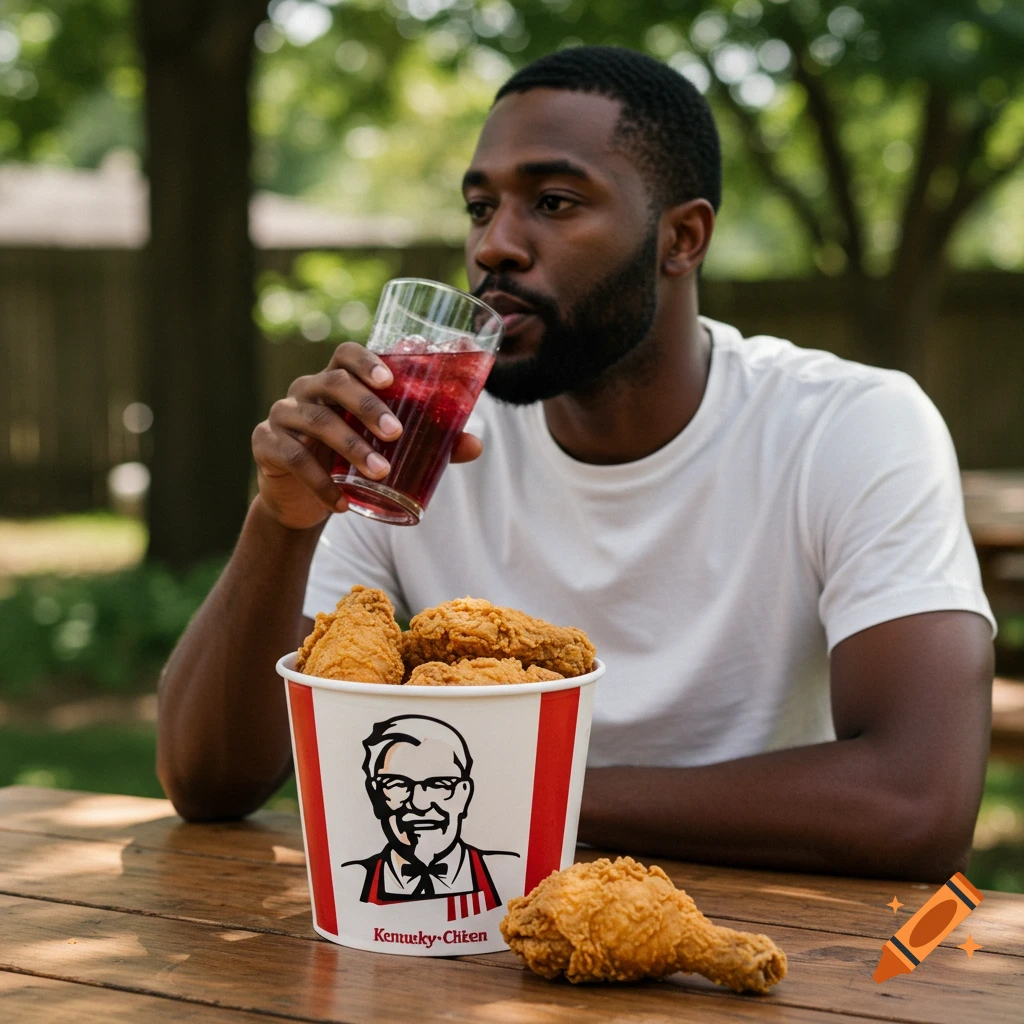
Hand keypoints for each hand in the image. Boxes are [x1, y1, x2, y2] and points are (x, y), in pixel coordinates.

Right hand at [252, 342, 482, 529]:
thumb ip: (429, 444)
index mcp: (336, 381)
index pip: (346, 354)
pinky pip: (294, 459)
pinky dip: (321, 483)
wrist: (303, 501)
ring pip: (316, 421)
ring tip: (380, 474)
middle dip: (367, 406)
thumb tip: (475, 445)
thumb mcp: (385, 450)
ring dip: (351, 447)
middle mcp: (306, 390)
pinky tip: (342, 504)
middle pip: (333, 383)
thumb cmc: (350, 463)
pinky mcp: (266, 444)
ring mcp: (283, 414)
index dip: (367, 361)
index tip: (391, 379)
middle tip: (396, 433)